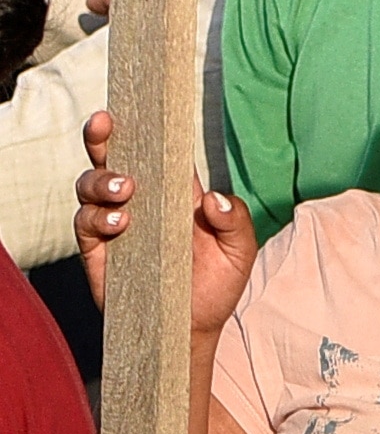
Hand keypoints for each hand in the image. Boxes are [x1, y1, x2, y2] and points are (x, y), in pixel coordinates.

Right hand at [75, 111, 255, 325]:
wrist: (192, 329)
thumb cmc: (216, 285)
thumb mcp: (240, 252)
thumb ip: (235, 221)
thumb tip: (211, 199)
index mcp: (174, 192)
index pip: (154, 151)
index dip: (143, 125)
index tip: (135, 105)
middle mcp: (140, 201)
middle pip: (112, 157)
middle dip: (103, 136)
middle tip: (106, 125)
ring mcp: (115, 222)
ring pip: (91, 185)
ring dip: (102, 180)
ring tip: (125, 190)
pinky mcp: (98, 248)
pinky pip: (85, 223)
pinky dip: (98, 218)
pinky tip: (120, 224)